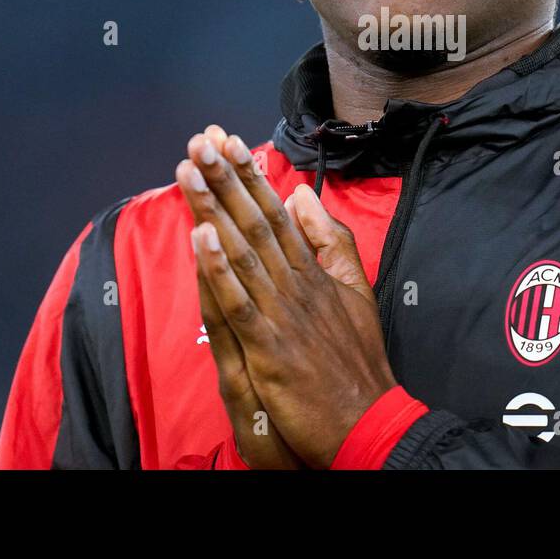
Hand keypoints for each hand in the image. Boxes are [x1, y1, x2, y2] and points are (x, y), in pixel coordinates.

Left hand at [183, 128, 398, 468]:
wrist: (368, 420)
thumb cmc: (358, 362)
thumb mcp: (356, 290)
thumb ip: (330, 241)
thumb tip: (302, 196)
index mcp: (314, 272)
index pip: (277, 213)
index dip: (249, 176)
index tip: (227, 142)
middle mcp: (297, 284)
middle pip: (256, 222)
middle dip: (226, 179)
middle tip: (201, 140)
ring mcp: (283, 315)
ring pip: (243, 252)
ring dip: (214, 210)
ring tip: (191, 172)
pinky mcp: (271, 349)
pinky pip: (240, 304)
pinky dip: (219, 271)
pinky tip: (201, 239)